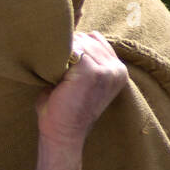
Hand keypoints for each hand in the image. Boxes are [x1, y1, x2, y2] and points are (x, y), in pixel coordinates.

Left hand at [35, 31, 128, 147]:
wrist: (63, 132)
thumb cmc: (63, 108)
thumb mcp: (77, 80)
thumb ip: (77, 60)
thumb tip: (60, 36)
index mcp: (118, 70)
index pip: (94, 39)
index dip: (72, 46)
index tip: (58, 59)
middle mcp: (117, 68)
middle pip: (85, 38)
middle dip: (65, 48)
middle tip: (51, 66)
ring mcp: (107, 69)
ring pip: (77, 42)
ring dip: (61, 53)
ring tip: (52, 72)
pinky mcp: (92, 71)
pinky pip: (70, 50)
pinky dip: (57, 58)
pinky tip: (52, 74)